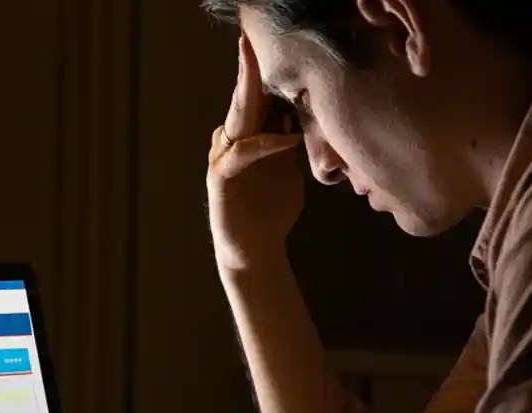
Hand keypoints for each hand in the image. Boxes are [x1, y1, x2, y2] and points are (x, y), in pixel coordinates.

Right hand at [207, 33, 304, 271]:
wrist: (255, 250)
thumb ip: (292, 140)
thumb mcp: (288, 167)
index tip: (271, 44)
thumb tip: (310, 112)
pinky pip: (242, 154)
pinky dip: (264, 144)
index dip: (262, 71)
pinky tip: (284, 138)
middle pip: (243, 100)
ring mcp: (224, 160)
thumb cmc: (271, 209)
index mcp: (249, 137)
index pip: (257, 97)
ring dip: (248, 96)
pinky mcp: (221, 180)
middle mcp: (232, 142)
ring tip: (257, 71)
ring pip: (237, 121)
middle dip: (248, 70)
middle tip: (251, 42)